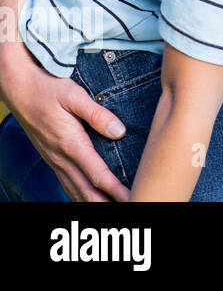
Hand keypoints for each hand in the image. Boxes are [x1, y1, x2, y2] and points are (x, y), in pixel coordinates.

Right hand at [0, 44, 129, 200]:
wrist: (19, 88)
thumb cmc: (48, 88)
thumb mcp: (75, 95)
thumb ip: (97, 114)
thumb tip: (119, 131)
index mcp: (69, 144)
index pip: (97, 174)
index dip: (115, 189)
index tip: (132, 196)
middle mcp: (60, 157)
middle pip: (86, 190)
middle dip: (107, 202)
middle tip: (129, 205)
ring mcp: (54, 159)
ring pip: (75, 189)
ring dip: (93, 201)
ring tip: (113, 207)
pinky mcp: (51, 156)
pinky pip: (67, 182)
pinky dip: (79, 194)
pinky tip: (88, 197)